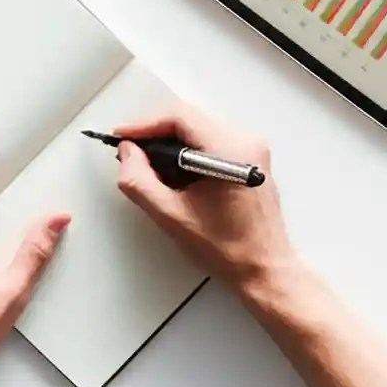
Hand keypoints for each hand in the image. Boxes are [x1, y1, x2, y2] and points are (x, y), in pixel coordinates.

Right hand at [114, 103, 295, 296]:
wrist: (264, 269)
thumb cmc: (228, 249)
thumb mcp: (171, 216)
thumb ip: (140, 181)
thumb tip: (127, 153)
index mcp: (231, 151)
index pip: (180, 117)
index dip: (144, 124)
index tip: (122, 137)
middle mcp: (246, 142)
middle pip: (190, 119)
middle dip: (155, 133)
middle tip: (130, 153)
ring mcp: (252, 149)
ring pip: (199, 129)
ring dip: (170, 143)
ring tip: (148, 166)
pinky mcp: (250, 160)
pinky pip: (211, 142)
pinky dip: (187, 151)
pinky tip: (173, 173)